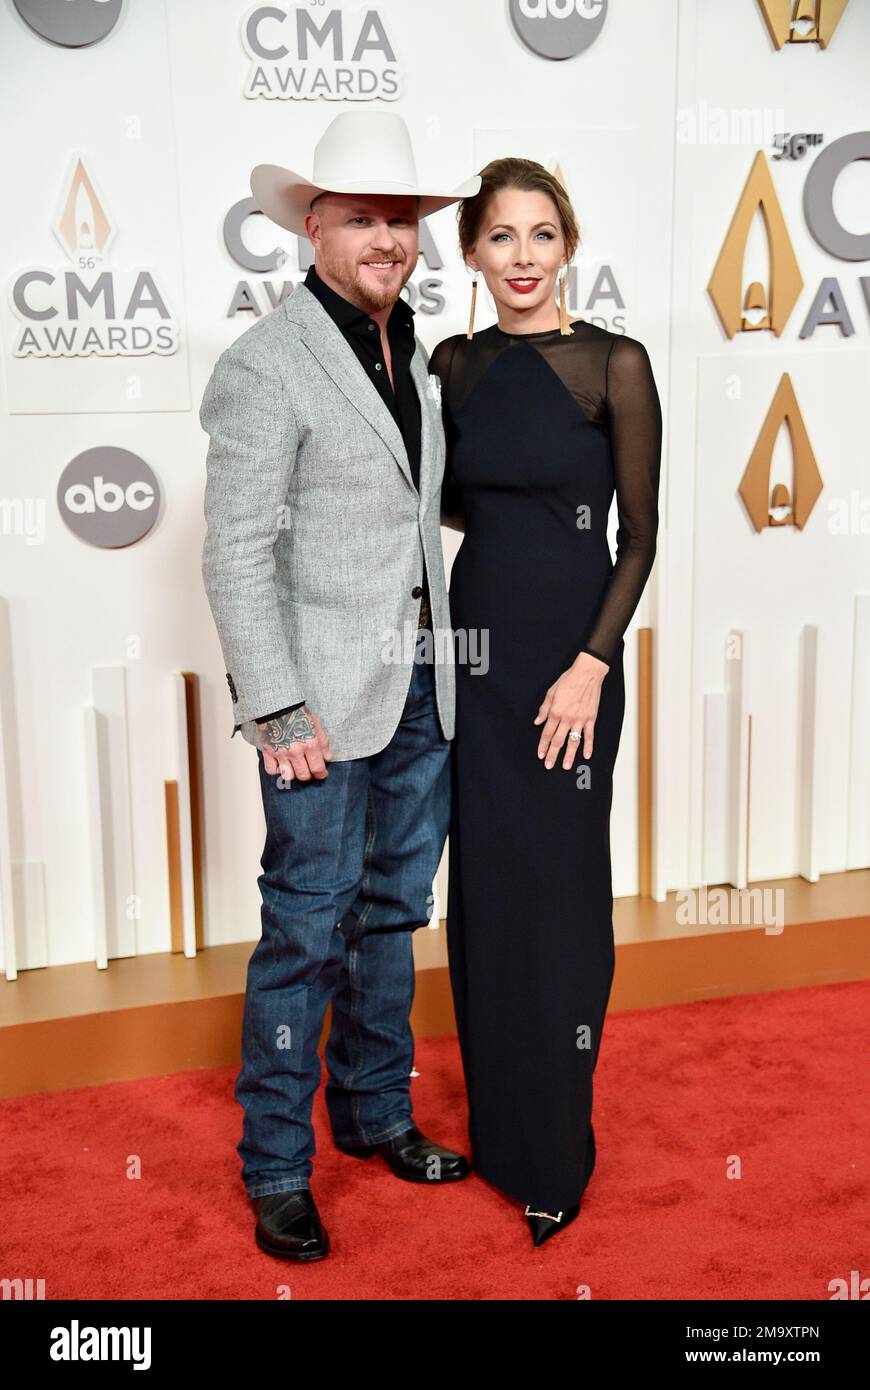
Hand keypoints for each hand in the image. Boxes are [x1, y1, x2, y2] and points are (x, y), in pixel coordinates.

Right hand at [257, 705, 331, 782]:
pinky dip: (277, 770)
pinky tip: (281, 765)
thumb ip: (323, 743)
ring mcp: (280, 753)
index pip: (317, 769)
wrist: (278, 706)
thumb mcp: (316, 725)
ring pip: (288, 776)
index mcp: (310, 744)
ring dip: (293, 774)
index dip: (321, 774)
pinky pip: (272, 770)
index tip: (321, 774)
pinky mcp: (268, 752)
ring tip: (295, 768)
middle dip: (308, 775)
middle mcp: (295, 751)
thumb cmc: (298, 713)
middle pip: (303, 775)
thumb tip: (327, 758)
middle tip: (309, 771)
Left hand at [533, 653, 608, 769]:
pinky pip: (590, 735)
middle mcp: (567, 718)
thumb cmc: (568, 680)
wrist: (587, 674)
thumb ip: (544, 709)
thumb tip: (538, 721)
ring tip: (565, 766)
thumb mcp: (551, 692)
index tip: (540, 755)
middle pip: (558, 740)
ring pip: (573, 741)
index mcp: (556, 712)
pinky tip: (586, 756)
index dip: (543, 745)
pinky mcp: (591, 718)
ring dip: (569, 755)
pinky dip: (589, 746)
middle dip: (552, 754)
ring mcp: (580, 720)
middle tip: (548, 766)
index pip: (547, 733)